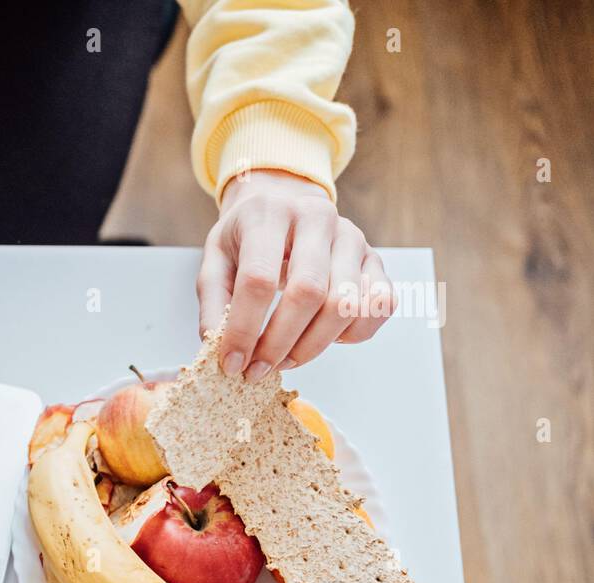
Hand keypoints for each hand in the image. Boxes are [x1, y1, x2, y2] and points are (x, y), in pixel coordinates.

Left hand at [197, 169, 394, 380]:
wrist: (283, 202)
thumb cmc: (247, 237)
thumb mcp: (216, 260)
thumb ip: (213, 302)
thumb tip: (217, 348)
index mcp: (269, 215)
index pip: (259, 279)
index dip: (244, 329)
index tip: (232, 363)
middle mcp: (317, 218)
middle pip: (308, 293)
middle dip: (280, 343)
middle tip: (259, 370)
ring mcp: (353, 237)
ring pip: (346, 304)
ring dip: (313, 346)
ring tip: (285, 359)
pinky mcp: (375, 259)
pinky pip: (380, 305)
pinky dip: (354, 334)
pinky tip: (324, 338)